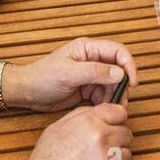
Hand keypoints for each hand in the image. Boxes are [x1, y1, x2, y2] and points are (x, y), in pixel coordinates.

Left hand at [1, 37, 136, 112]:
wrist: (27, 93)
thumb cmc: (42, 77)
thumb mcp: (68, 73)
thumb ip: (95, 72)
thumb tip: (120, 72)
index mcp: (88, 49)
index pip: (118, 51)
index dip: (128, 65)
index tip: (132, 82)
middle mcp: (92, 60)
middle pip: (118, 70)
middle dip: (122, 86)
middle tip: (121, 102)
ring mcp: (91, 75)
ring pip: (113, 85)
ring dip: (114, 97)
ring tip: (110, 109)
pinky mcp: (88, 89)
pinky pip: (104, 95)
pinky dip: (106, 103)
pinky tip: (101, 110)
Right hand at [10, 102, 132, 159]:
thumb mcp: (56, 130)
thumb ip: (80, 117)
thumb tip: (97, 113)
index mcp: (88, 121)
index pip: (119, 112)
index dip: (116, 121)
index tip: (113, 128)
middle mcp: (101, 137)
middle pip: (126, 133)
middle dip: (117, 141)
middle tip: (103, 151)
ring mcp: (108, 158)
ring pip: (127, 153)